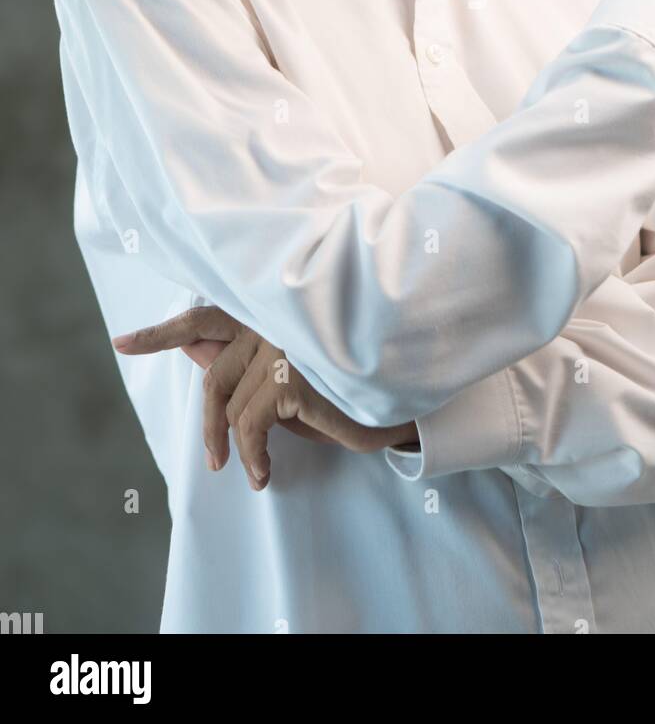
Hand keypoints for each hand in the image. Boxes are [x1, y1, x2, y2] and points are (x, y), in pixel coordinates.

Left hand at [112, 307, 418, 489]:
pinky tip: (264, 472)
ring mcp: (282, 341)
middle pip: (213, 369)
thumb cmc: (352, 380)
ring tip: (258, 472)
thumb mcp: (294, 372)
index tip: (123, 342)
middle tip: (213, 461)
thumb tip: (193, 352)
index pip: (207, 313)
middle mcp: (274, 316)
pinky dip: (252, 455)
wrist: (405, 393)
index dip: (164, 331)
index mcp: (273, 308)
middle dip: (206, 420)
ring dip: (240, 448)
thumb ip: (247, 359)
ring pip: (231, 404)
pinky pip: (249, 425)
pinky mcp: (291, 373)